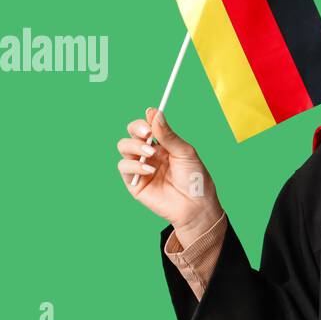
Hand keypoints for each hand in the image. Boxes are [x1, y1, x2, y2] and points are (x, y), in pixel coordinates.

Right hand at [116, 108, 222, 239]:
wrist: (196, 206)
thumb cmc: (194, 179)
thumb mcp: (185, 152)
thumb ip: (168, 135)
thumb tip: (154, 112)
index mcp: (163, 145)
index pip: (147, 126)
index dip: (146, 119)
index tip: (151, 114)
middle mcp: (149, 154)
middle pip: (132, 133)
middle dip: (136, 128)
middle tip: (147, 132)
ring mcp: (140, 167)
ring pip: (124, 147)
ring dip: (135, 146)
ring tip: (151, 153)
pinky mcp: (134, 183)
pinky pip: (124, 167)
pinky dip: (135, 165)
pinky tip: (150, 169)